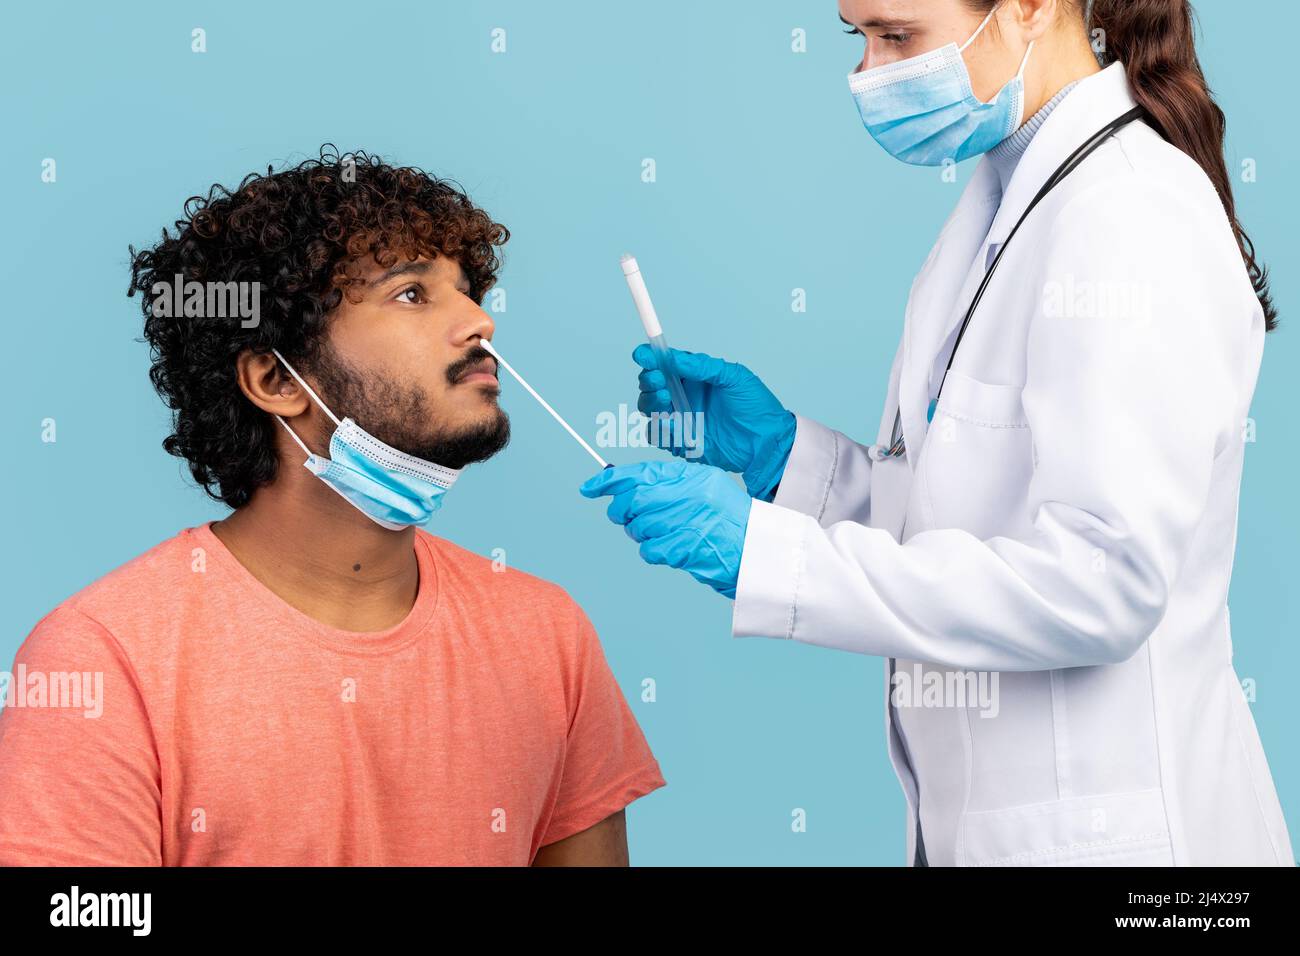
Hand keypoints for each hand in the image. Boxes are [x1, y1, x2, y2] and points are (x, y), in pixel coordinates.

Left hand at [580, 459, 751, 597]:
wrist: (760, 551)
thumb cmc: (731, 520)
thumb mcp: (708, 486)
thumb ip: (670, 483)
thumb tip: (624, 486)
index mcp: (692, 476)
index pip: (639, 472)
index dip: (609, 481)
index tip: (589, 487)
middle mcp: (687, 494)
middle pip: (631, 501)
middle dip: (624, 513)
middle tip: (632, 520)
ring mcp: (685, 521)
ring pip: (637, 527)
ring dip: (644, 534)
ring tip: (668, 535)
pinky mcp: (683, 548)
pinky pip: (648, 550)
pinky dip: (655, 552)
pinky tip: (674, 549)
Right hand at [634, 344, 795, 501]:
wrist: (765, 443)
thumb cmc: (756, 407)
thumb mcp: (733, 377)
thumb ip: (701, 366)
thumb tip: (673, 357)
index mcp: (694, 376)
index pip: (663, 363)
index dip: (649, 357)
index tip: (643, 356)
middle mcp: (683, 395)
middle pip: (650, 385)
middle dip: (648, 381)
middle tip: (660, 382)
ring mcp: (680, 419)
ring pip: (648, 409)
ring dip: (650, 403)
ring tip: (667, 401)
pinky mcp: (680, 441)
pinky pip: (657, 435)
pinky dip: (659, 429)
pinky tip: (673, 426)